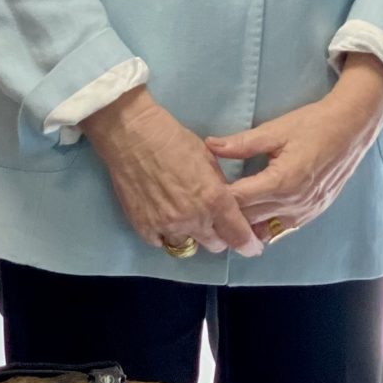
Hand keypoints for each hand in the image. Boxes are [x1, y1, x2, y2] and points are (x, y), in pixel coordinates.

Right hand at [82, 88, 262, 256]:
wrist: (132, 135)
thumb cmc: (174, 139)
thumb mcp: (209, 158)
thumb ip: (220, 188)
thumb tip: (226, 204)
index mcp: (214, 200)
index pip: (238, 236)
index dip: (248, 244)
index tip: (251, 246)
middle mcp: (192, 219)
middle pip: (215, 245)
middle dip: (219, 235)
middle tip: (213, 222)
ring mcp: (166, 226)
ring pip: (188, 247)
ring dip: (191, 236)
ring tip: (185, 218)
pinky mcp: (143, 227)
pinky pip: (161, 242)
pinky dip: (166, 234)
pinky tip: (164, 218)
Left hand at [204, 55, 382, 240]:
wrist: (351, 128)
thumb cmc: (313, 125)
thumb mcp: (275, 130)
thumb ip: (241, 143)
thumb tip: (210, 146)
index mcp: (281, 182)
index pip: (238, 200)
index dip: (217, 197)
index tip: (201, 190)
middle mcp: (293, 204)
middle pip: (248, 218)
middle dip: (226, 213)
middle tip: (207, 203)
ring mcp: (305, 212)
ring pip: (264, 229)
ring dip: (245, 222)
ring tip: (226, 212)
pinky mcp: (313, 213)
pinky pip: (281, 228)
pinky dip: (264, 224)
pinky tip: (252, 215)